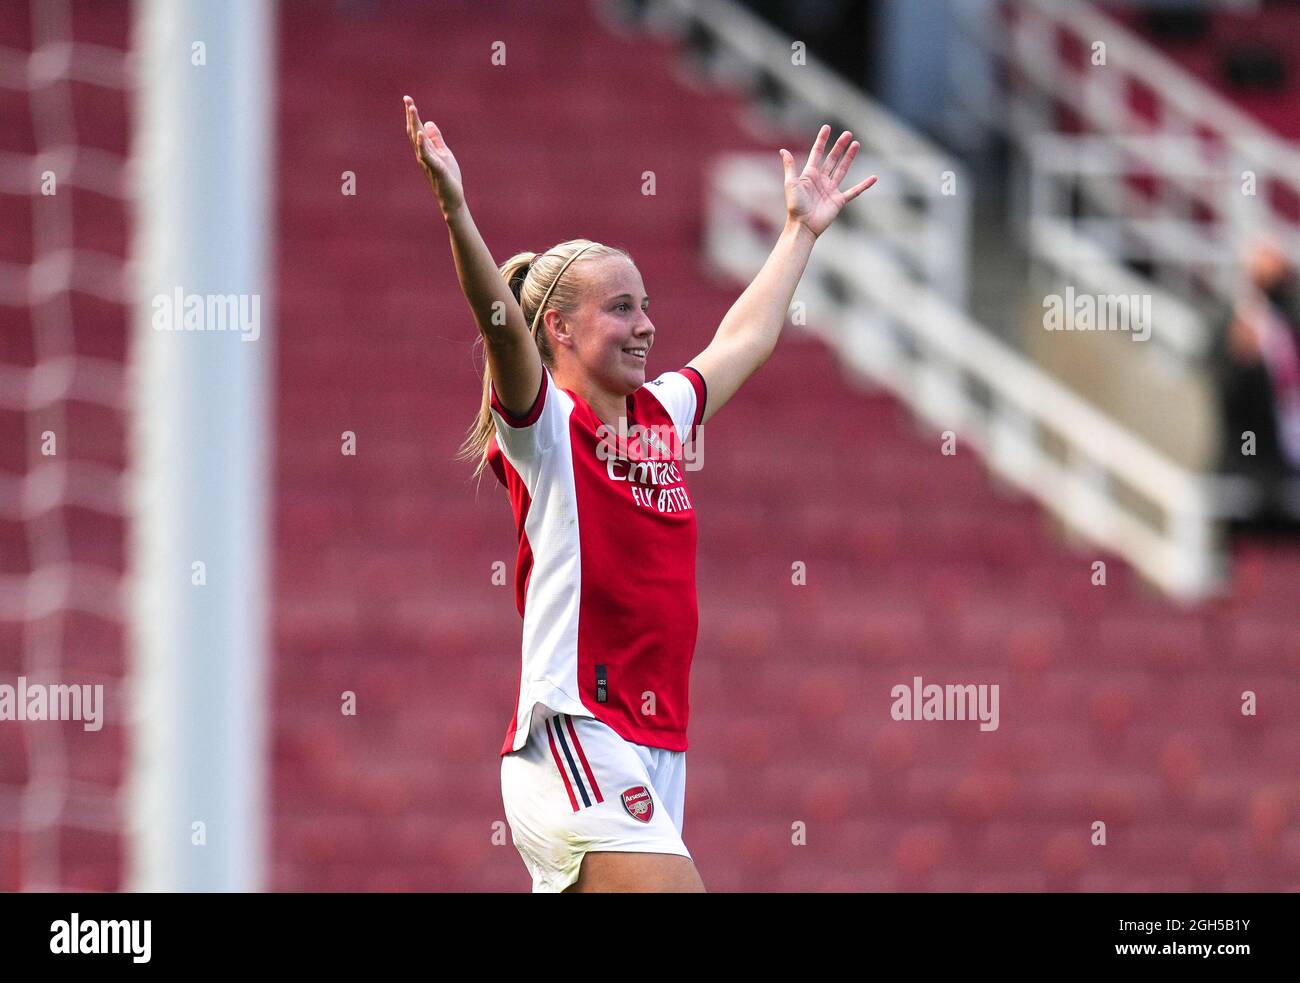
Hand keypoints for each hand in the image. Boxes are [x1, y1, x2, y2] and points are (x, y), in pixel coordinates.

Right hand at [403, 95, 464, 216]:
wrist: (452, 199)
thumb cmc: (448, 177)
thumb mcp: (443, 153)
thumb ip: (436, 139)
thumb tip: (429, 122)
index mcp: (425, 150)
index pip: (417, 129)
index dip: (412, 115)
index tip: (408, 99)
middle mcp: (423, 155)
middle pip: (414, 132)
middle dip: (411, 115)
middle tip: (407, 99)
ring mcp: (428, 162)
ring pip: (419, 141)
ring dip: (415, 124)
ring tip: (412, 109)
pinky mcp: (437, 169)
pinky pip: (428, 156)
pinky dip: (423, 144)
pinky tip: (421, 133)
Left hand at [779, 125, 876, 237]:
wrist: (803, 226)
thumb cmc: (795, 206)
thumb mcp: (791, 183)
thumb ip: (790, 167)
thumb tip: (783, 150)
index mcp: (809, 175)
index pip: (817, 153)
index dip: (822, 140)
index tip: (827, 128)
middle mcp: (821, 180)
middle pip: (832, 159)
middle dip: (840, 146)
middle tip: (848, 134)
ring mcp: (831, 190)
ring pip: (843, 170)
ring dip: (849, 157)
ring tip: (856, 144)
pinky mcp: (839, 201)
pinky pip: (854, 191)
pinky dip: (864, 185)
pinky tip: (874, 178)